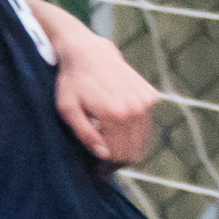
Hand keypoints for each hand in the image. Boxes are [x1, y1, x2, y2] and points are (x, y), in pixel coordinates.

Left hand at [54, 34, 160, 167]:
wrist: (88, 51)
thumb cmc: (73, 81)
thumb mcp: (68, 109)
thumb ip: (86, 134)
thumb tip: (105, 154)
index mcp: (115, 115)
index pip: (119, 153)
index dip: (108, 163)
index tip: (100, 167)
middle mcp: (135, 109)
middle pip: (133, 148)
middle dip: (120, 155)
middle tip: (106, 155)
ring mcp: (145, 101)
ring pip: (142, 138)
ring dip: (129, 143)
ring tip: (112, 140)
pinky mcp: (150, 95)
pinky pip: (146, 123)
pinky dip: (134, 128)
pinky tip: (119, 122)